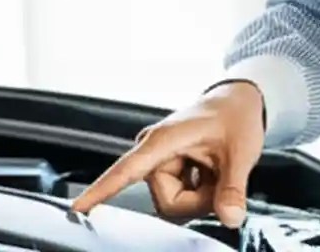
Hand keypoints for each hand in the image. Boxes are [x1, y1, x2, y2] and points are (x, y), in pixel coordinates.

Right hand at [69, 82, 264, 227]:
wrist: (238, 101)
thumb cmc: (234, 116)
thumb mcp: (241, 153)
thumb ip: (232, 188)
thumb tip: (229, 217)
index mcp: (162, 141)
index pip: (126, 171)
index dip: (101, 191)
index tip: (78, 208)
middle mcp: (154, 151)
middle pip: (167, 203)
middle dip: (198, 200)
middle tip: (220, 177)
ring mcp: (160, 161)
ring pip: (175, 204)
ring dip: (200, 195)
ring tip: (215, 169)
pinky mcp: (167, 168)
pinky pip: (179, 197)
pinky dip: (199, 191)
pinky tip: (210, 171)